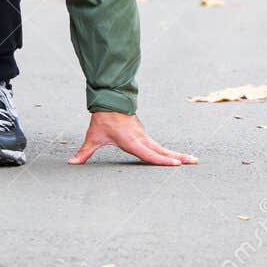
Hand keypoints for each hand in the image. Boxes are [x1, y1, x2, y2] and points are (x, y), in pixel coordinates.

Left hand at [68, 111, 195, 166]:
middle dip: (178, 157)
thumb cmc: (102, 121)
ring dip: (177, 154)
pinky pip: (158, 145)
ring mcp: (144, 136)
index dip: (161, 160)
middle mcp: (141, 138)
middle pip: (162, 150)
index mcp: (131, 141)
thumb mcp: (93, 137)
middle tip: (194, 162)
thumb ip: (84, 152)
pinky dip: (169, 152)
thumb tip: (72, 163)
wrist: (109, 101)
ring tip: (192, 160)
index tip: (175, 165)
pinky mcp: (144, 135)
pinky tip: (178, 157)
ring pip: (162, 148)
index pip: (148, 153)